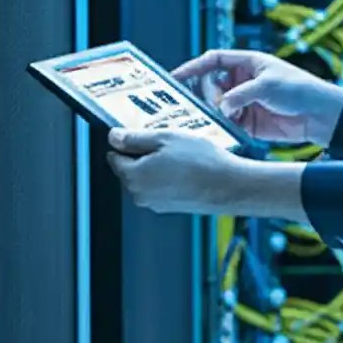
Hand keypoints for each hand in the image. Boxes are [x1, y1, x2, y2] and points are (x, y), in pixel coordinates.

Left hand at [106, 128, 247, 214]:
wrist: (229, 186)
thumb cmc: (201, 161)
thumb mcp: (165, 139)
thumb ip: (134, 138)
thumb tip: (114, 137)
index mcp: (132, 175)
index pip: (114, 155)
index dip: (128, 142)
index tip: (146, 135)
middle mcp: (138, 194)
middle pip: (129, 168)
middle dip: (144, 155)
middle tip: (169, 143)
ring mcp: (154, 203)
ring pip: (146, 178)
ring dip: (158, 166)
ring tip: (183, 155)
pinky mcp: (169, 208)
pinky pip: (160, 188)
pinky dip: (169, 178)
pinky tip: (188, 168)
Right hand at [171, 48, 342, 145]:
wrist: (321, 115)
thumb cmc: (301, 89)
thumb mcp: (267, 85)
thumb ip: (240, 95)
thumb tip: (221, 107)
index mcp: (248, 64)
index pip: (214, 60)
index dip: (194, 67)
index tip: (175, 77)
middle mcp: (244, 82)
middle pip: (212, 86)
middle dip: (201, 96)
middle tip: (188, 106)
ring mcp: (246, 102)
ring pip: (218, 107)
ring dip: (211, 114)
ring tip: (201, 121)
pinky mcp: (250, 122)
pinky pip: (229, 124)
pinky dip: (222, 127)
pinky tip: (217, 132)